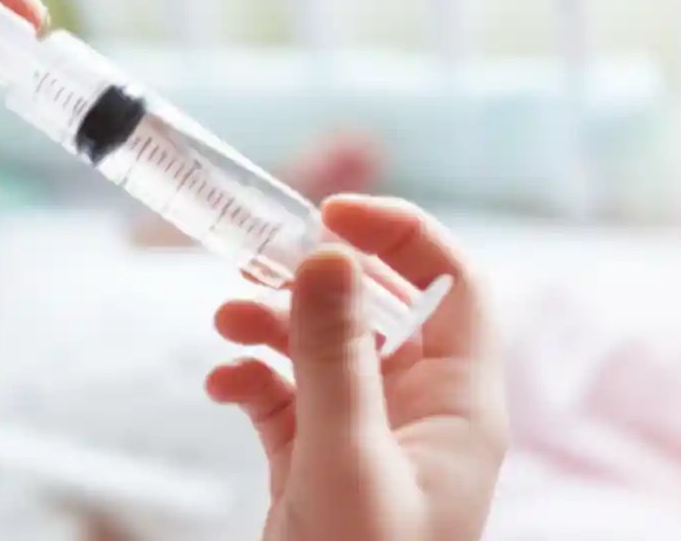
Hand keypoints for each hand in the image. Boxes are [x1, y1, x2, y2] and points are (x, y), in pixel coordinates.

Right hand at [207, 194, 507, 540]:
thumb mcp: (347, 459)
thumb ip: (336, 356)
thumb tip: (328, 252)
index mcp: (457, 406)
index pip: (453, 287)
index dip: (402, 236)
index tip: (330, 214)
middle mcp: (418, 415)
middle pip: (377, 310)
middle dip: (317, 279)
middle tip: (257, 256)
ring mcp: (366, 440)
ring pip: (324, 351)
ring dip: (274, 326)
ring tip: (226, 321)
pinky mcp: (317, 466)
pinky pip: (286, 399)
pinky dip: (252, 380)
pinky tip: (222, 385)